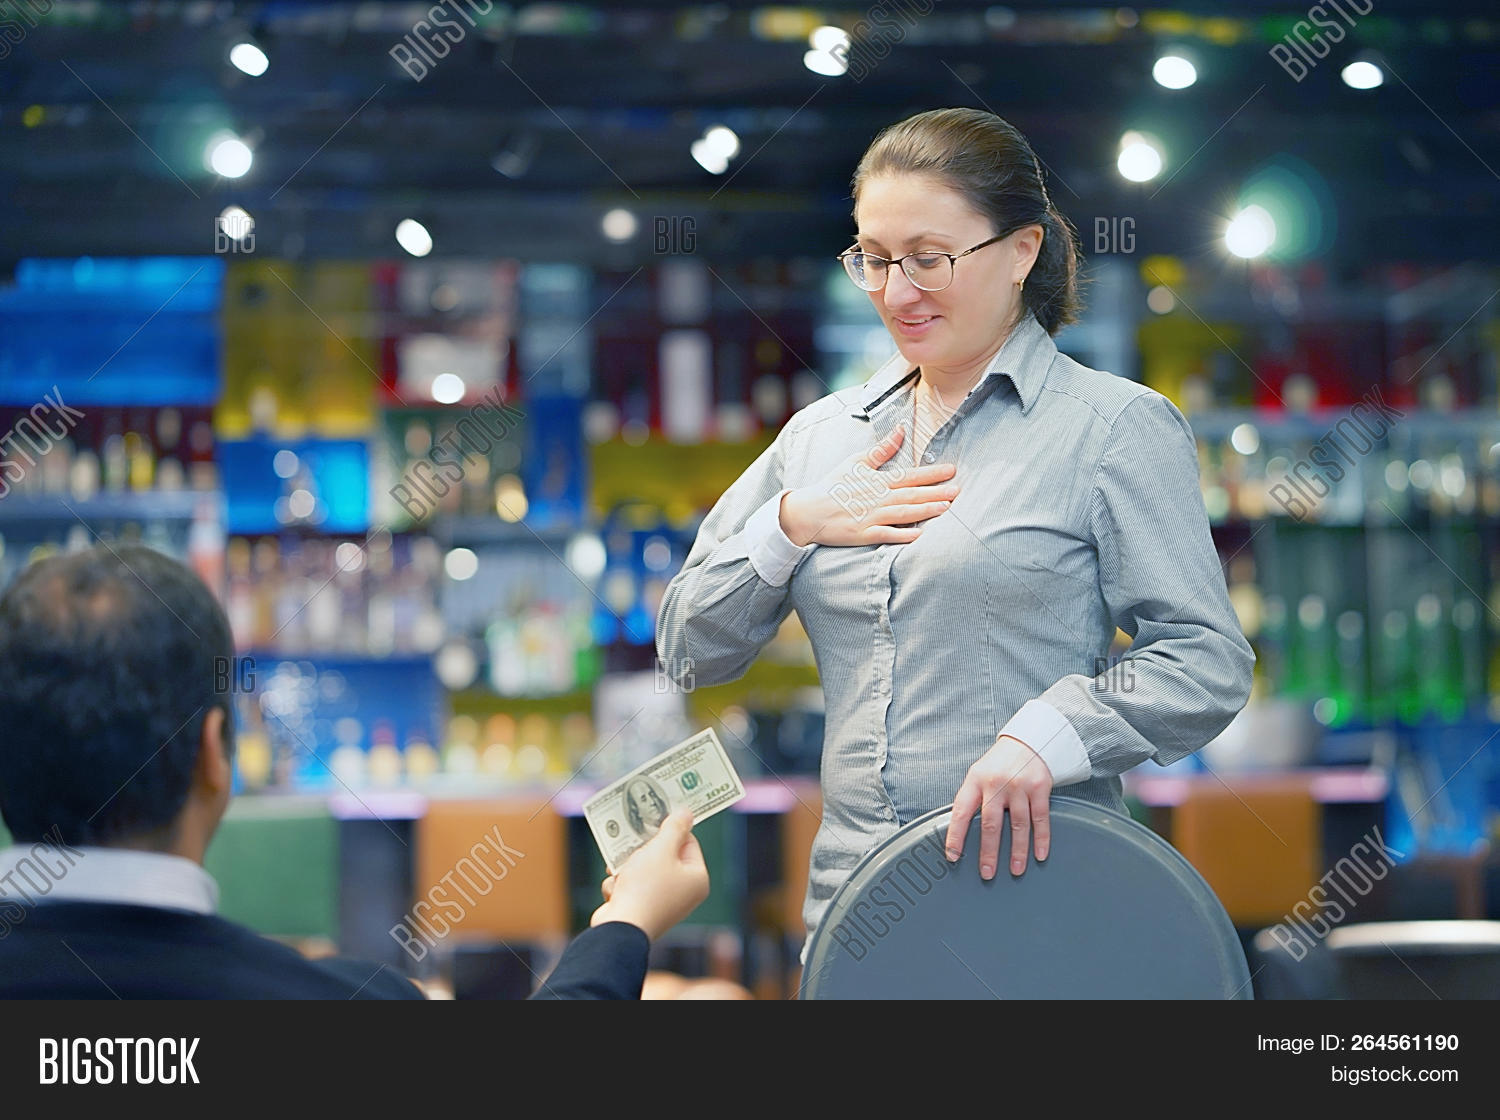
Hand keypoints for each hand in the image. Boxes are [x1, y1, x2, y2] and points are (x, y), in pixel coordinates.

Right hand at [590, 811, 709, 939]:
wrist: (620, 929)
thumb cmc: (645, 887)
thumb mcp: (661, 849)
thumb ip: (674, 828)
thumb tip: (687, 813)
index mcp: (697, 878)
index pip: (688, 842)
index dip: (670, 830)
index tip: (653, 819)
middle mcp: (683, 892)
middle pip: (664, 855)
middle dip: (642, 851)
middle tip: (630, 843)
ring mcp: (663, 903)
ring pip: (643, 870)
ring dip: (626, 868)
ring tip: (618, 871)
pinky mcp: (642, 910)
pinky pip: (632, 887)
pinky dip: (620, 886)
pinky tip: (615, 892)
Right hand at [779, 426, 957, 546]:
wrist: (809, 511)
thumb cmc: (833, 486)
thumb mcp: (856, 462)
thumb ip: (882, 449)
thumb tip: (901, 430)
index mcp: (877, 480)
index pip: (910, 475)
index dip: (932, 473)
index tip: (951, 470)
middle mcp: (878, 498)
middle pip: (912, 494)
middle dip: (936, 492)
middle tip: (958, 490)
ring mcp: (871, 517)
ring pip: (904, 513)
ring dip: (925, 510)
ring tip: (946, 508)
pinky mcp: (864, 535)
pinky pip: (886, 535)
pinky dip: (902, 535)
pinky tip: (919, 535)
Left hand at [945, 735, 1052, 879]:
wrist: (1027, 742)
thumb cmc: (999, 764)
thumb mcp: (978, 774)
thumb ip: (972, 799)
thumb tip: (961, 831)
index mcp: (975, 781)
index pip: (961, 812)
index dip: (955, 836)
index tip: (953, 856)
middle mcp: (996, 783)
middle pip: (991, 823)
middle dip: (989, 852)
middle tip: (988, 872)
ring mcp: (1019, 786)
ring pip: (1018, 825)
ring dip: (1017, 851)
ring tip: (1015, 869)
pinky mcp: (1039, 788)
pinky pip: (1040, 818)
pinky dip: (1041, 839)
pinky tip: (1039, 854)